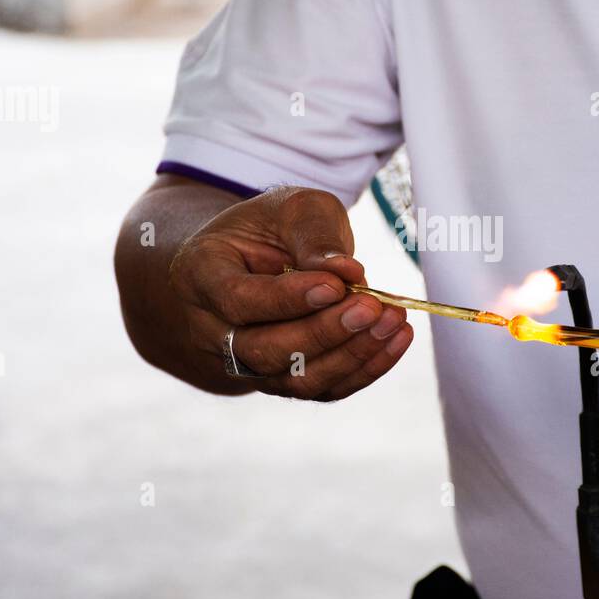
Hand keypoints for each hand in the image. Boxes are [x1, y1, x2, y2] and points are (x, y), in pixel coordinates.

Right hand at [167, 186, 412, 399]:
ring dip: (350, 356)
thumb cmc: (270, 230)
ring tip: (393, 323)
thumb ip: (313, 235)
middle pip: (264, 350)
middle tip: (372, 307)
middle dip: (324, 332)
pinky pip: (322, 389)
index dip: (287, 300)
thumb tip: (347, 273)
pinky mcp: (282, 381)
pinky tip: (396, 340)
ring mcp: (245, 363)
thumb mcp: (289, 209)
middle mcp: (213, 330)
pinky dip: (363, 369)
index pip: (238, 301)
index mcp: (201, 276)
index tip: (336, 286)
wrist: (253, 263)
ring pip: (294, 379)